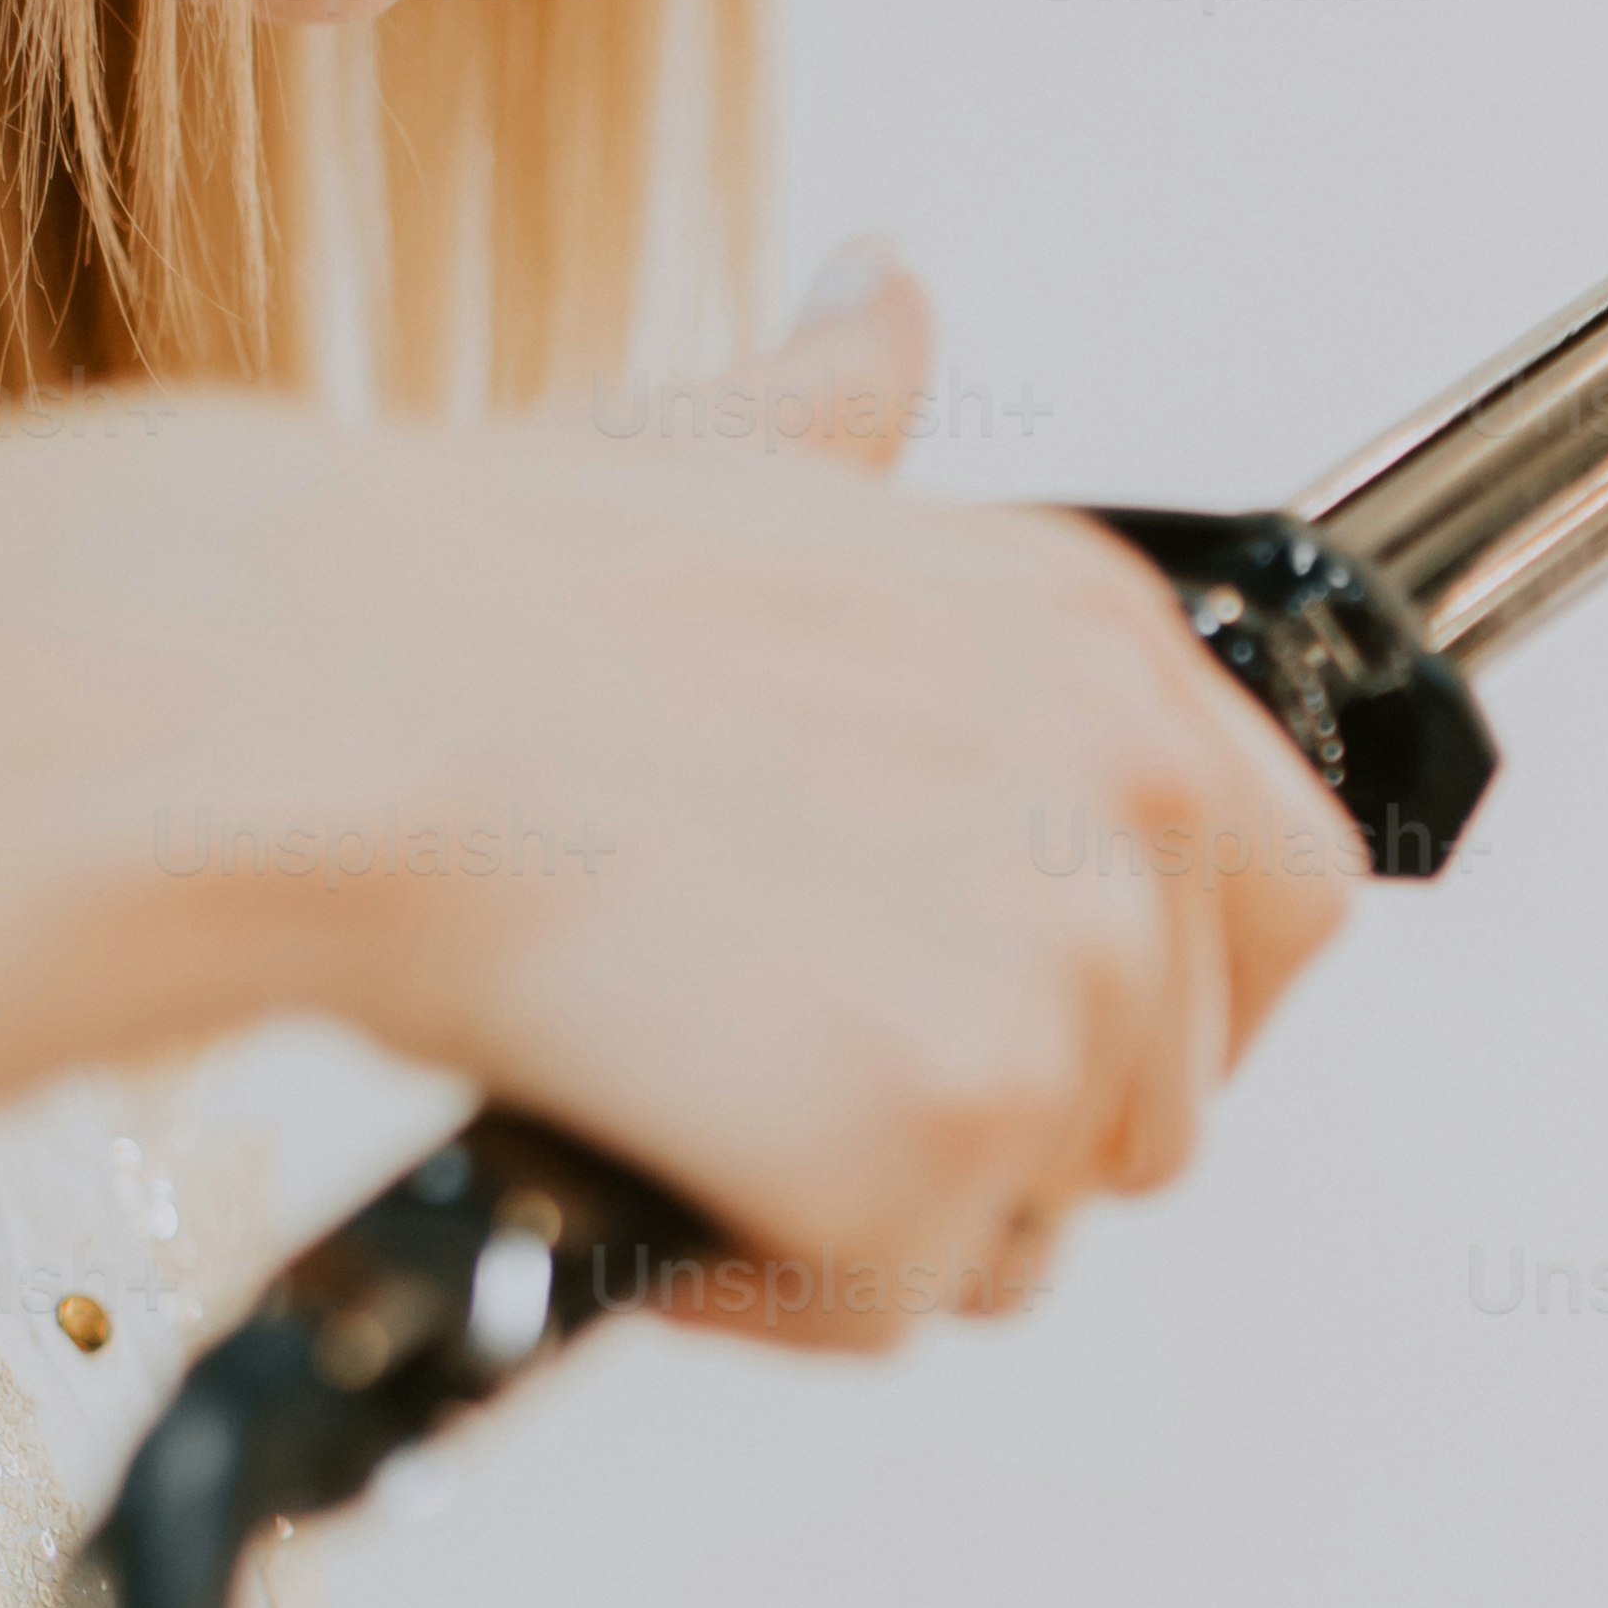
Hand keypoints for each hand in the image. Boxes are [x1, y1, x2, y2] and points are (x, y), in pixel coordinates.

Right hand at [0, 251, 1364, 1341]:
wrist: (320, 710)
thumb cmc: (472, 614)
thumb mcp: (712, 461)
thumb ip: (842, 421)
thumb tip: (881, 306)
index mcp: (1101, 645)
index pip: (1286, 909)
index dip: (1152, 1012)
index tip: (1002, 1026)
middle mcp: (1128, 798)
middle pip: (1163, 1101)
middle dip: (983, 1124)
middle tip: (780, 1045)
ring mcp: (1060, 972)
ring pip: (1033, 1220)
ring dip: (868, 1208)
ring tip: (697, 1075)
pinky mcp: (953, 1127)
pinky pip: (905, 1301)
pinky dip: (767, 1280)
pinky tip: (647, 1147)